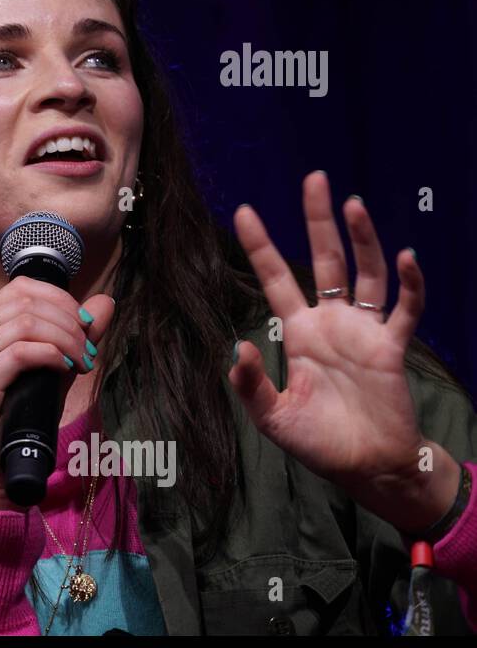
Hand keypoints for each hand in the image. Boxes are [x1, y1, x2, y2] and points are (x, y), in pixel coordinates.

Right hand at [0, 278, 115, 510]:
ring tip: (81, 362)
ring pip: (25, 324)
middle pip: (24, 303)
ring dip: (65, 339)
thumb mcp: (54, 366)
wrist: (0, 466)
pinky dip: (51, 354)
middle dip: (68, 321)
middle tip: (87, 349)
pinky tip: (65, 368)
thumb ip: (76, 334)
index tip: (84, 325)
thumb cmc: (24, 415)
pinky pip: (20, 353)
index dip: (58, 299)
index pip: (18, 288)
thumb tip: (105, 302)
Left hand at [230, 170, 459, 534]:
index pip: (277, 278)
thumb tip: (239, 350)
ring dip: (362, 239)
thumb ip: (252, 385)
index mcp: (299, 332)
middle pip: (325, 259)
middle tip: (314, 179)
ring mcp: (364, 331)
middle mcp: (331, 322)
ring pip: (365, 273)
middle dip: (317, 220)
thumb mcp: (273, 417)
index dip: (262, 246)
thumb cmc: (319, 442)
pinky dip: (409, 284)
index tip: (244, 211)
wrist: (367, 468)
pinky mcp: (392, 348)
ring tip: (353, 204)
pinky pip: (404, 310)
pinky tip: (406, 258)